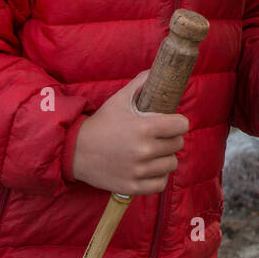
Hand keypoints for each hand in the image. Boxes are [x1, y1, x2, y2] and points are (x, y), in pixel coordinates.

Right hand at [71, 70, 189, 196]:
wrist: (76, 151)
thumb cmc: (101, 123)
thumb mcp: (119, 99)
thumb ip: (141, 83)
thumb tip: (157, 70)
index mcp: (144, 127)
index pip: (182, 125)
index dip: (179, 122)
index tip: (172, 122)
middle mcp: (144, 150)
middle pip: (178, 144)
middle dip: (171, 138)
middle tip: (159, 136)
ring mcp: (138, 171)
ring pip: (172, 164)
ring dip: (165, 158)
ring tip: (154, 152)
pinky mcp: (132, 187)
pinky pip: (161, 184)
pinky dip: (158, 177)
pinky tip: (150, 168)